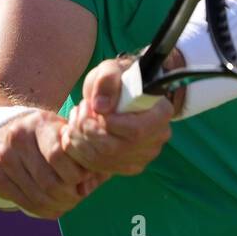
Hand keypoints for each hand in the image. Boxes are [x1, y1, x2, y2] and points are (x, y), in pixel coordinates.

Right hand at [0, 109, 108, 219]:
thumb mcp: (65, 130)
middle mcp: (17, 139)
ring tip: (71, 201)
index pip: (59, 154)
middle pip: (49, 181)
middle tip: (82, 194)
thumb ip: (84, 150)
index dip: (77, 172)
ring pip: (38, 196)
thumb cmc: (47, 134)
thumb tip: (98, 179)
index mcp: (39, 122)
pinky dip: (45, 210)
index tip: (88, 176)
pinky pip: (25, 203)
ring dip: (61, 205)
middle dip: (72, 194)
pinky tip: (56, 206)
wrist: (5, 131)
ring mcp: (2, 158)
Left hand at [63, 54, 178, 175]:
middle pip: (116, 149)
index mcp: (161, 113)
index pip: (136, 130)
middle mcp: (157, 139)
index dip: (109, 123)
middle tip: (79, 110)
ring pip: (103, 160)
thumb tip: (100, 106)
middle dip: (88, 130)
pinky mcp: (126, 166)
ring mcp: (143, 156)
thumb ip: (107, 81)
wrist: (121, 92)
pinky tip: (75, 133)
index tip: (95, 107)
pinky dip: (79, 152)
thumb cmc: (119, 79)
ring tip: (75, 119)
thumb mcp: (112, 68)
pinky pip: (98, 167)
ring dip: (80, 140)